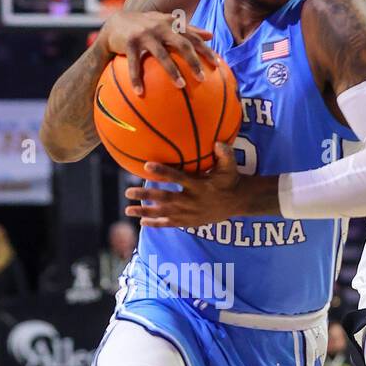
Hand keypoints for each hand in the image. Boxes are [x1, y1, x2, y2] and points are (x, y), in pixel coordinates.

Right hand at [98, 11, 217, 94]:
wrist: (117, 22)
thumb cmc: (147, 26)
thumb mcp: (167, 23)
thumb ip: (188, 29)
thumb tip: (211, 35)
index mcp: (172, 24)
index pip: (193, 37)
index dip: (205, 50)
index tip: (217, 65)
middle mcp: (161, 27)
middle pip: (182, 44)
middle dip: (193, 61)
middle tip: (202, 78)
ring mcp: (145, 35)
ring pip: (161, 55)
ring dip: (172, 71)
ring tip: (181, 86)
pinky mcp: (129, 43)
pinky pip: (134, 64)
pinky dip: (136, 79)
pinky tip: (139, 93)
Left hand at [126, 143, 246, 225]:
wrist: (237, 202)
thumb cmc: (230, 179)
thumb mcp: (231, 167)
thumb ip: (225, 154)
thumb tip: (218, 142)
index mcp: (199, 186)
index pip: (178, 177)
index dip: (163, 172)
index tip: (146, 166)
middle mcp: (192, 201)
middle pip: (165, 198)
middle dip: (146, 195)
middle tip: (128, 192)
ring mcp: (189, 213)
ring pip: (164, 213)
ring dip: (145, 211)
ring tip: (128, 209)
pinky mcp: (189, 221)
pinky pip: (170, 223)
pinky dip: (156, 223)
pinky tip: (142, 221)